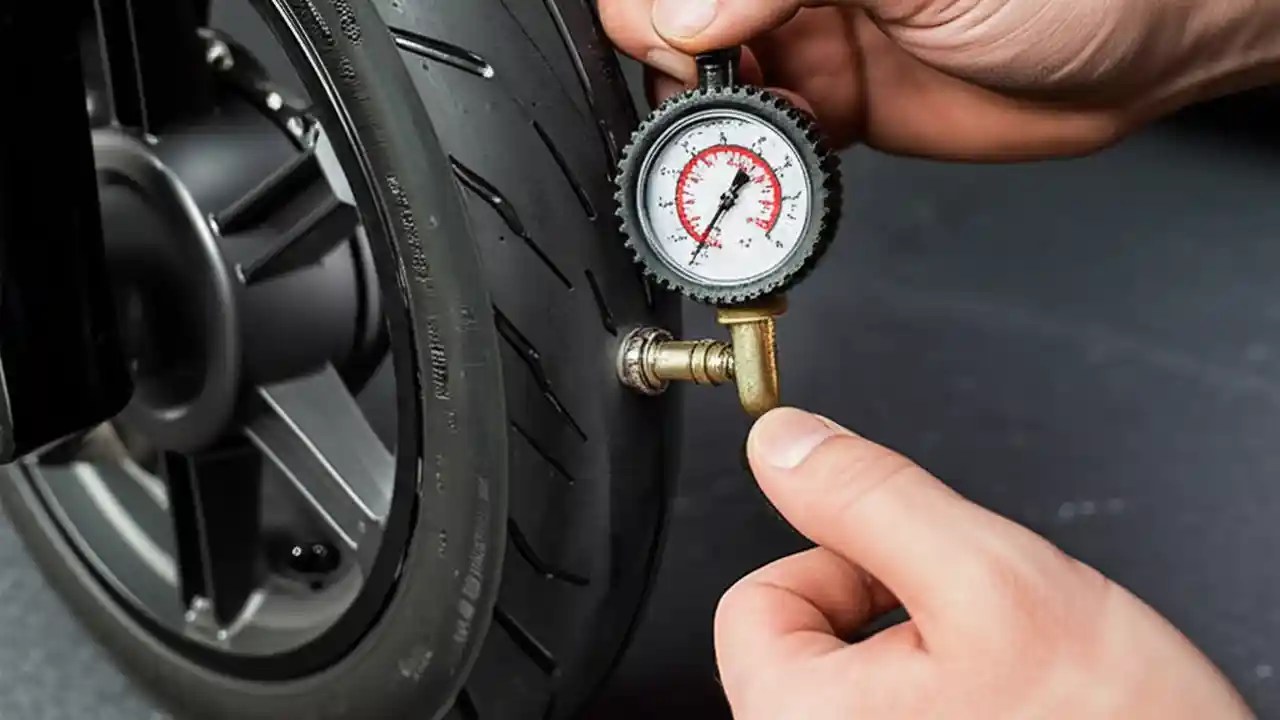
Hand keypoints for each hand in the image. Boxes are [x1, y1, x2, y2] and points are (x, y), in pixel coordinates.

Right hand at [600, 0, 1279, 158]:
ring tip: (757, 138)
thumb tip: (685, 14)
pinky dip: (759, 160)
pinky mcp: (840, 107)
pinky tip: (782, 163)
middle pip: (680, 26)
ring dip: (714, 124)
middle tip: (712, 104)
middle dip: (676, 70)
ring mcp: (815, 45)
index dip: (661, 12)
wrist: (1138, 52)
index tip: (684, 47)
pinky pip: (770, 137)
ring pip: (714, 88)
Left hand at [718, 408, 1252, 718]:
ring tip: (1012, 690)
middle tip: (983, 642)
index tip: (915, 580)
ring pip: (862, 688)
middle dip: (894, 617)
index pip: (756, 600)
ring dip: (932, 663)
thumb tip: (782, 444)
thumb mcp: (992, 580)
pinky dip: (951, 709)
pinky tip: (1014, 719)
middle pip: (806, 646)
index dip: (844, 565)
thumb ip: (871, 498)